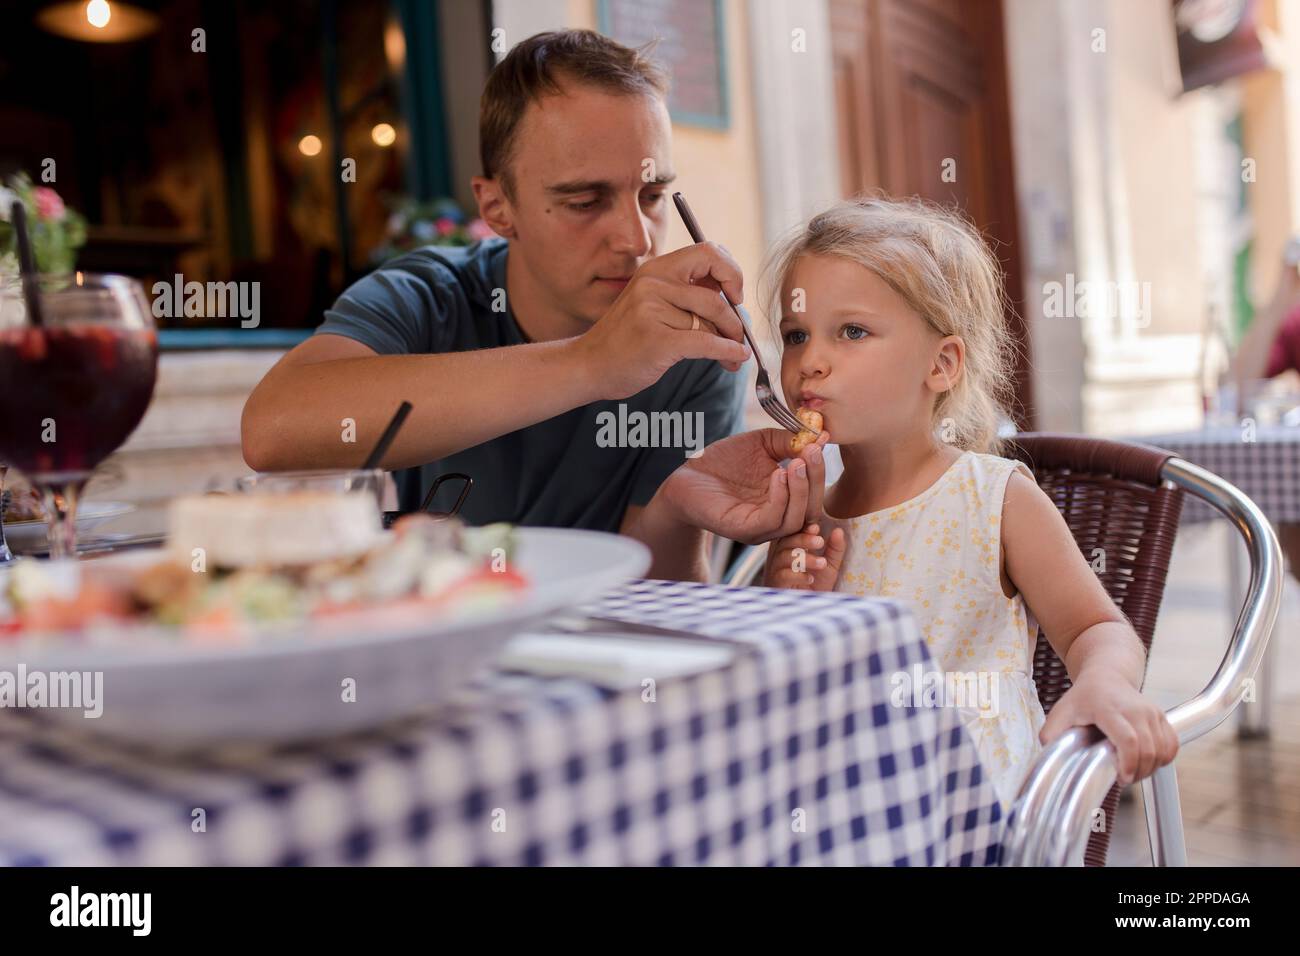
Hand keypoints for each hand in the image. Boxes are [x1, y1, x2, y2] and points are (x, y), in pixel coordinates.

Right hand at [577, 242, 751, 399]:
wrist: (589, 364)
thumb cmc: (626, 337)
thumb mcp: (651, 302)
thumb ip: (685, 293)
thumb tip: (732, 293)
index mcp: (655, 269)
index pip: (709, 252)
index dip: (732, 272)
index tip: (735, 295)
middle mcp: (653, 284)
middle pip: (716, 294)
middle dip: (735, 318)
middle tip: (739, 335)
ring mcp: (652, 311)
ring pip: (711, 322)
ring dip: (730, 341)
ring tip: (732, 356)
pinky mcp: (656, 340)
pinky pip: (706, 344)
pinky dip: (726, 352)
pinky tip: (733, 359)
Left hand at [656, 428, 830, 544]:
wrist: (686, 473)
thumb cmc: (723, 461)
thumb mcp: (762, 444)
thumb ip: (788, 442)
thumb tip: (818, 437)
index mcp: (783, 502)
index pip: (812, 494)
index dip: (819, 470)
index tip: (820, 443)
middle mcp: (775, 519)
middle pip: (810, 510)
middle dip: (815, 479)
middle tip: (811, 451)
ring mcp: (760, 528)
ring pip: (795, 519)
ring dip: (800, 489)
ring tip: (796, 463)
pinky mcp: (743, 530)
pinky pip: (771, 520)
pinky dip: (781, 498)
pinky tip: (778, 475)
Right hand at [764, 522, 845, 589]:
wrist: (811, 610)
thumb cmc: (816, 587)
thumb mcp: (830, 566)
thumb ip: (834, 549)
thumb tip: (838, 531)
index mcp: (792, 549)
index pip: (793, 533)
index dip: (803, 529)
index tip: (816, 527)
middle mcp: (781, 558)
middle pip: (786, 542)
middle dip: (804, 539)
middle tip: (820, 542)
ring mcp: (776, 571)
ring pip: (785, 557)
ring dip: (805, 558)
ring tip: (822, 563)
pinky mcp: (776, 585)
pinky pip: (783, 575)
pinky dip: (798, 575)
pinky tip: (810, 578)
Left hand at [1039, 671, 1178, 785]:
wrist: (1107, 676)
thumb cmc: (1083, 697)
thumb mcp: (1061, 712)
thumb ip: (1052, 736)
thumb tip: (1050, 758)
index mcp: (1108, 708)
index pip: (1128, 739)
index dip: (1129, 762)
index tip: (1122, 777)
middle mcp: (1135, 708)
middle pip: (1148, 749)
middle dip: (1138, 771)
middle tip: (1124, 779)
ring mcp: (1152, 712)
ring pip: (1162, 750)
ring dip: (1150, 768)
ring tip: (1132, 771)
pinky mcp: (1162, 717)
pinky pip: (1172, 746)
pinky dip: (1163, 759)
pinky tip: (1146, 762)